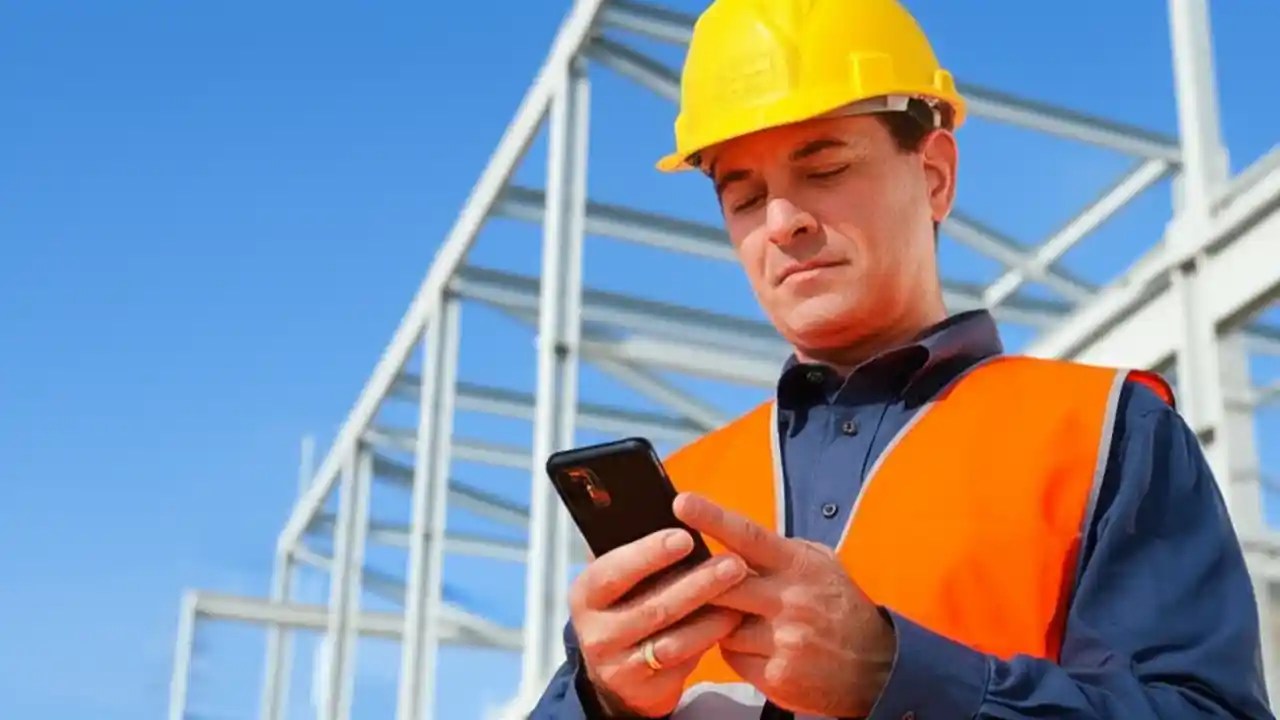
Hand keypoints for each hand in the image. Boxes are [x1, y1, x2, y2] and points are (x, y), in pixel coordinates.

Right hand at [568, 527, 749, 717]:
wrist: (616, 672)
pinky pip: (685, 664)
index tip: (685, 537)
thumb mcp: (618, 583)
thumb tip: (678, 516)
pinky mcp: (645, 691)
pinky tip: (732, 621)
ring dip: (712, 615)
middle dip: (697, 583)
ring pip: (674, 640)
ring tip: (742, 592)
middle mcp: (597, 633)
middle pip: (653, 607)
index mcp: (586, 595)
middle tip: (733, 563)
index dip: (648, 554)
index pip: (613, 572)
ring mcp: (620, 666)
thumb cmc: (625, 606)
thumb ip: (639, 558)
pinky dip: (710, 640)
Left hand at [674, 492, 895, 716]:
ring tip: (742, 620)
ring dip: (721, 621)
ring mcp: (783, 640)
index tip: (682, 503)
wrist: (875, 667)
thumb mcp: (822, 564)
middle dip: (698, 582)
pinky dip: (733, 650)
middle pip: (721, 584)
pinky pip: (731, 656)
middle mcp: (790, 600)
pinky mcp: (776, 675)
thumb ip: (780, 550)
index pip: (748, 536)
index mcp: (798, 565)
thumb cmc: (840, 607)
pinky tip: (755, 647)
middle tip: (682, 577)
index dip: (713, 518)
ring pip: (721, 624)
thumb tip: (734, 534)